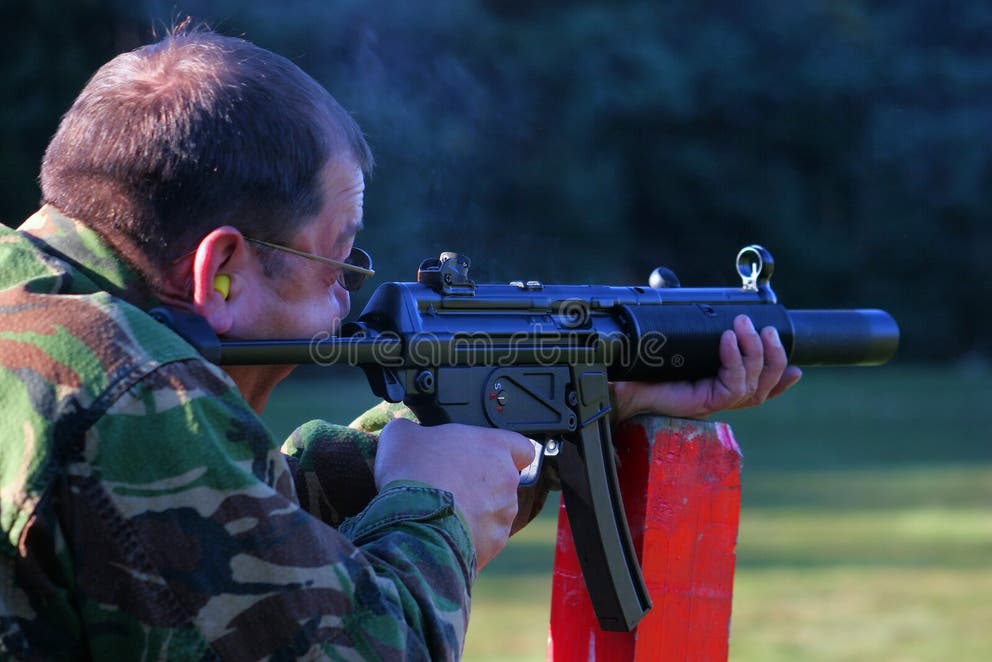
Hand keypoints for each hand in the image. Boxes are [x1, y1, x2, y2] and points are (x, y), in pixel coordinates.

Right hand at [375, 419, 535, 568]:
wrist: (414, 523)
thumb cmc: (414, 472)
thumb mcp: (401, 435)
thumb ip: (411, 429)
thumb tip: (405, 433)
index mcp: (494, 447)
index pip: (522, 447)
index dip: (507, 452)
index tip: (489, 458)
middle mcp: (507, 480)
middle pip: (503, 482)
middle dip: (481, 486)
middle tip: (450, 486)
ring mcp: (503, 514)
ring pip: (495, 512)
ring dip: (475, 512)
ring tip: (443, 514)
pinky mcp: (493, 544)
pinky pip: (484, 539)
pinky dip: (468, 538)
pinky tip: (443, 534)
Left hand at [611, 314, 801, 420]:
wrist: (621, 384)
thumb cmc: (641, 363)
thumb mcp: (666, 332)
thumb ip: (670, 310)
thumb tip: (664, 275)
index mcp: (721, 382)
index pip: (761, 385)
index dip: (782, 378)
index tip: (797, 365)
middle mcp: (722, 393)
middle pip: (766, 383)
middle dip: (774, 354)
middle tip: (765, 328)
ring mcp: (715, 400)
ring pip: (755, 384)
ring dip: (757, 353)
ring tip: (746, 327)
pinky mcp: (705, 403)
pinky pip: (733, 386)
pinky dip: (735, 361)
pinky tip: (728, 341)